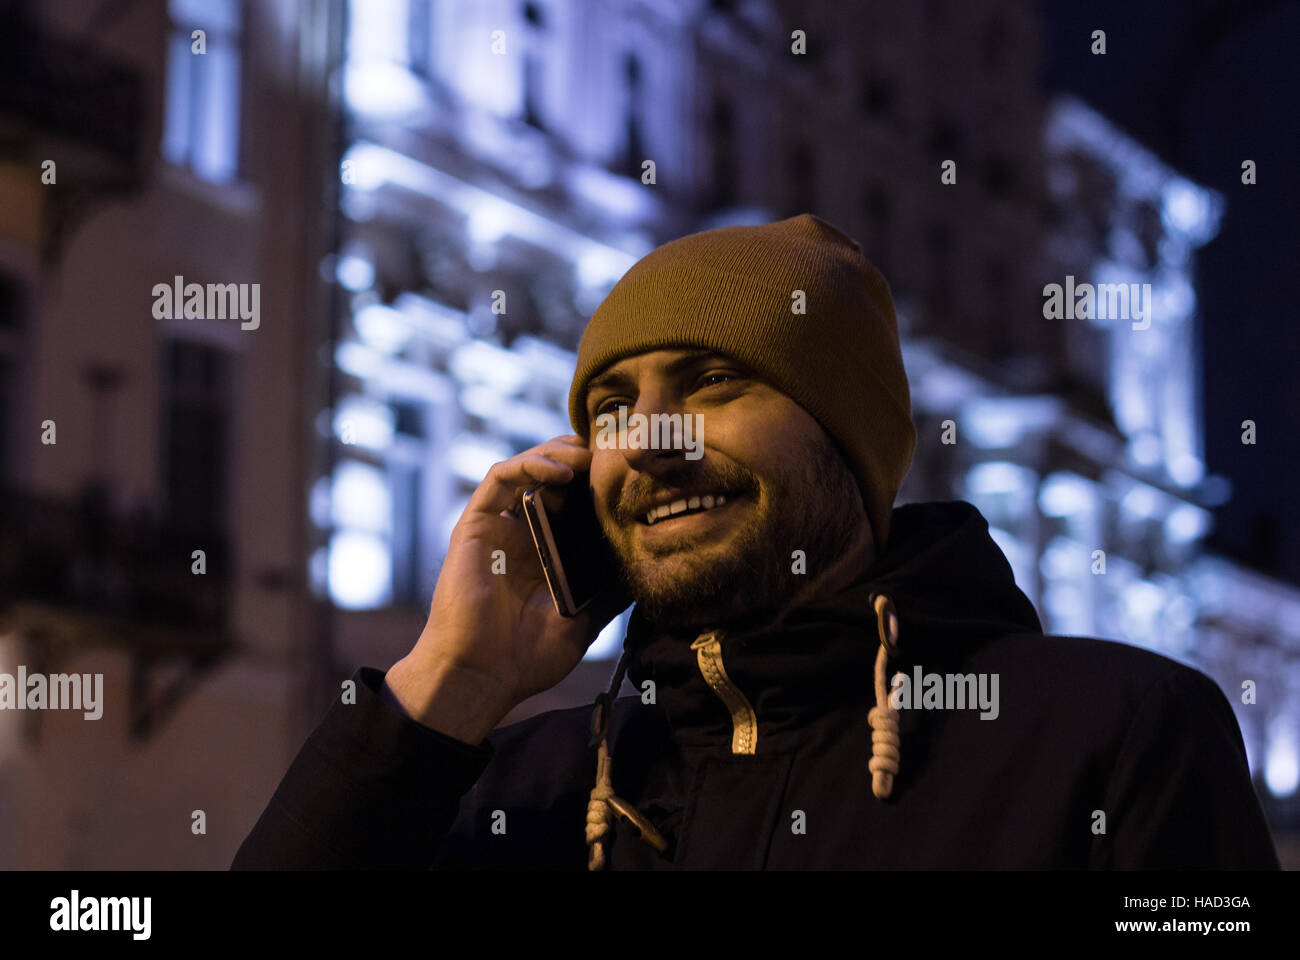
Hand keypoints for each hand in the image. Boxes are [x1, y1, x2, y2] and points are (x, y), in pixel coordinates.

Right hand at [383, 435, 627, 740]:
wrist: (482, 676)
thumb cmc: (528, 657)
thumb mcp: (586, 621)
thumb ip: (611, 593)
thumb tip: (648, 570)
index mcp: (547, 551)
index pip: (573, 500)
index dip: (597, 480)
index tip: (630, 471)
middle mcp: (521, 532)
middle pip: (551, 476)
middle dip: (581, 456)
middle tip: (611, 452)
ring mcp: (497, 526)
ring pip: (526, 467)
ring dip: (558, 452)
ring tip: (589, 455)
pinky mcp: (475, 524)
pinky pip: (499, 478)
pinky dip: (529, 464)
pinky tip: (560, 471)